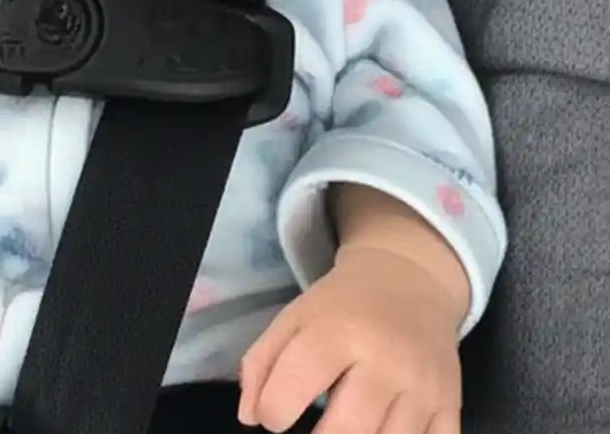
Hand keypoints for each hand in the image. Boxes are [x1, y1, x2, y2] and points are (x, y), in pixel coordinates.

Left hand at [238, 246, 463, 433]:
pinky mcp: (451, 406)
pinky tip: (380, 430)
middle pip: (348, 430)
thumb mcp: (293, 319)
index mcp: (340, 333)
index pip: (297, 385)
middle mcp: (389, 363)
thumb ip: (261, 364)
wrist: (411, 284)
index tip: (274, 415)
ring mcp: (426, 389)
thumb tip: (250, 416)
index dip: (274, 411)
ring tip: (343, 426)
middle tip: (313, 430)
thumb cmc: (342, 306)